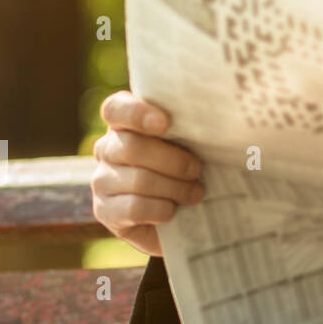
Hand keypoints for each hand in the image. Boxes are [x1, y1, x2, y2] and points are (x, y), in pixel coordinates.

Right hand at [91, 90, 203, 255]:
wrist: (169, 215)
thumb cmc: (184, 166)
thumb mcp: (187, 142)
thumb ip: (190, 126)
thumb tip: (220, 118)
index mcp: (124, 124)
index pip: (116, 108)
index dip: (136, 113)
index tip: (165, 123)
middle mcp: (107, 148)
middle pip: (132, 147)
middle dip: (173, 161)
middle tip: (196, 169)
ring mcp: (102, 181)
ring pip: (139, 180)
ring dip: (175, 188)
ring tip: (195, 193)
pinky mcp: (105, 211)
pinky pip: (135, 207)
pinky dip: (162, 209)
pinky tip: (173, 209)